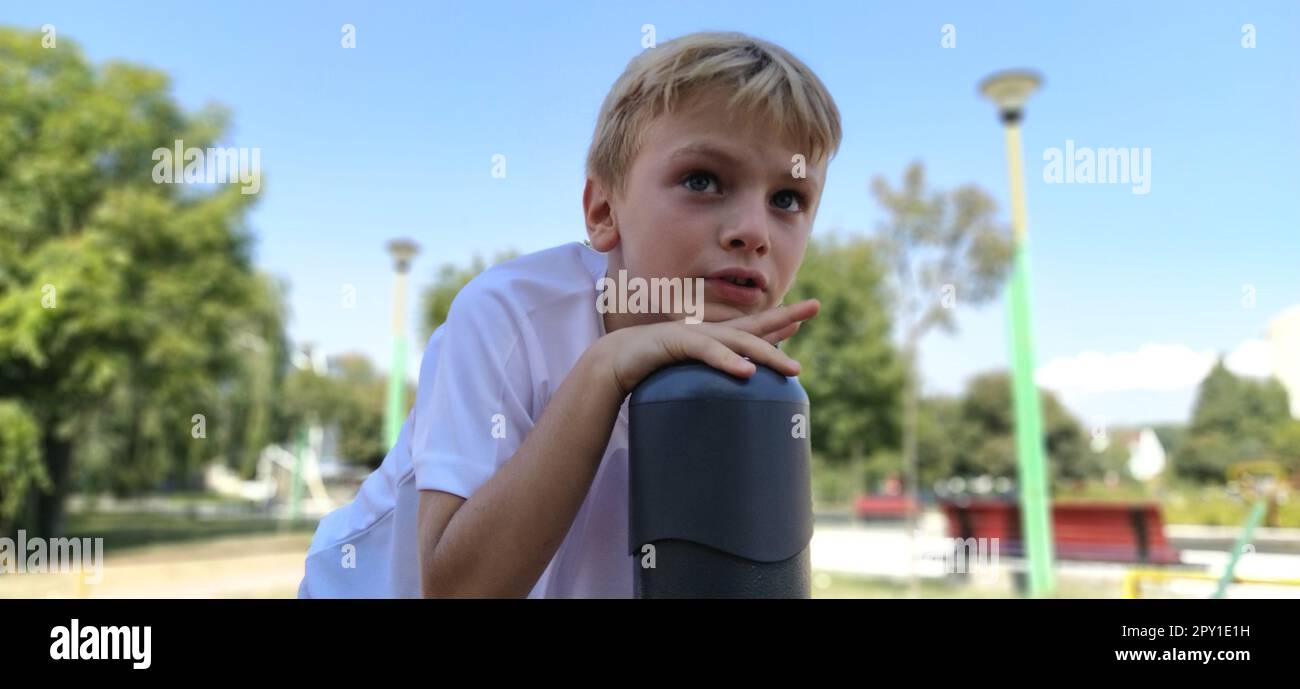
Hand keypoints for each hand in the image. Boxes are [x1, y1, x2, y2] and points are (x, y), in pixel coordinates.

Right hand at [593, 299, 819, 397]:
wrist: (610, 365)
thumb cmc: (648, 372)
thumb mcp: (687, 376)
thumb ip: (708, 379)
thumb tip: (732, 391)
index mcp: (712, 339)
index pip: (752, 327)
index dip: (780, 318)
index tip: (807, 312)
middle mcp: (707, 333)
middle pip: (753, 326)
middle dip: (785, 316)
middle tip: (816, 307)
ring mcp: (692, 336)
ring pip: (737, 342)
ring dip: (767, 353)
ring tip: (793, 368)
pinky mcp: (674, 343)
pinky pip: (706, 352)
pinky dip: (726, 361)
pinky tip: (745, 373)